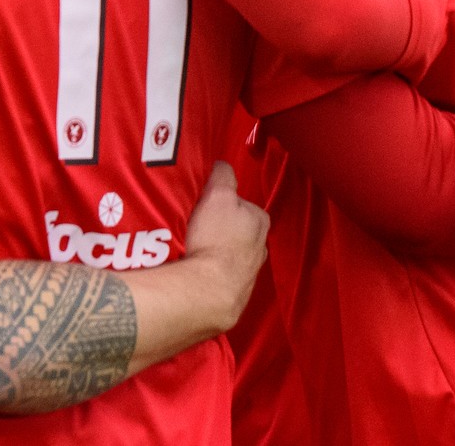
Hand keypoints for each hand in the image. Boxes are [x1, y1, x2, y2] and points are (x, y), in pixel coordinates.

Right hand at [179, 163, 266, 332]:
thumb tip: (222, 163)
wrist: (209, 290)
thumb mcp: (218, 196)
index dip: (222, 201)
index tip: (204, 206)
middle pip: (237, 228)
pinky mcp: (236, 291)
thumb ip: (223, 177)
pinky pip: (222, 273)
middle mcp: (261, 246)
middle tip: (196, 226)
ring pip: (231, 252)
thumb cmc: (215, 238)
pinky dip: (212, 270)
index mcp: (260, 221)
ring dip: (216, 250)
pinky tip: (197, 268)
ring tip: (193, 248)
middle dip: (220, 227)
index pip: (242, 202)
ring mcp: (249, 272)